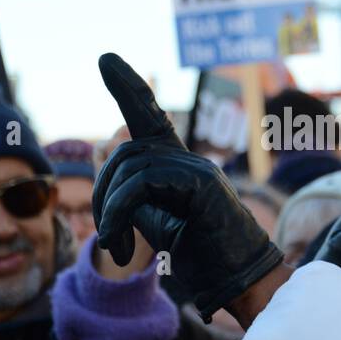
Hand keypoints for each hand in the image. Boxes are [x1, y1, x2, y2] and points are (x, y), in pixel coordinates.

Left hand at [92, 54, 283, 318]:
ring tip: (116, 247)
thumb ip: (132, 196)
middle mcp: (188, 160)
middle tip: (107, 238)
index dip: (128, 87)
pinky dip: (119, 215)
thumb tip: (104, 169)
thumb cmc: (200, 255)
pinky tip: (120, 246)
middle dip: (102, 195)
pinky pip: (142, 186)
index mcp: (176, 165)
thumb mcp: (155, 222)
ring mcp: (197, 169)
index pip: (148, 115)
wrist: (237, 281)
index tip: (106, 58)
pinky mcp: (201, 184)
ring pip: (130, 170)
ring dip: (110, 213)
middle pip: (125, 154)